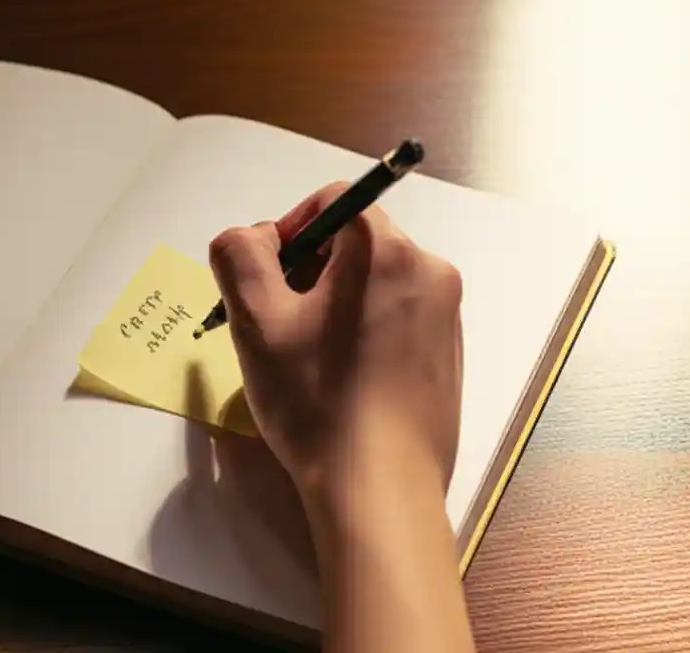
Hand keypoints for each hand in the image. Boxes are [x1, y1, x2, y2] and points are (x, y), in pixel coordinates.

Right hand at [207, 181, 462, 504]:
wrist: (378, 487)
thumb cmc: (315, 399)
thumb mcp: (255, 321)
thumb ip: (240, 255)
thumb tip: (254, 238)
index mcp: (386, 252)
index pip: (331, 202)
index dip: (288, 231)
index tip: (267, 283)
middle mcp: (429, 272)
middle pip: (354, 242)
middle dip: (308, 271)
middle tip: (279, 326)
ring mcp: (446, 316)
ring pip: (374, 282)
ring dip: (333, 303)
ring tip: (308, 359)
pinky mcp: (449, 355)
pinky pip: (396, 318)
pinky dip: (363, 331)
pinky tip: (341, 381)